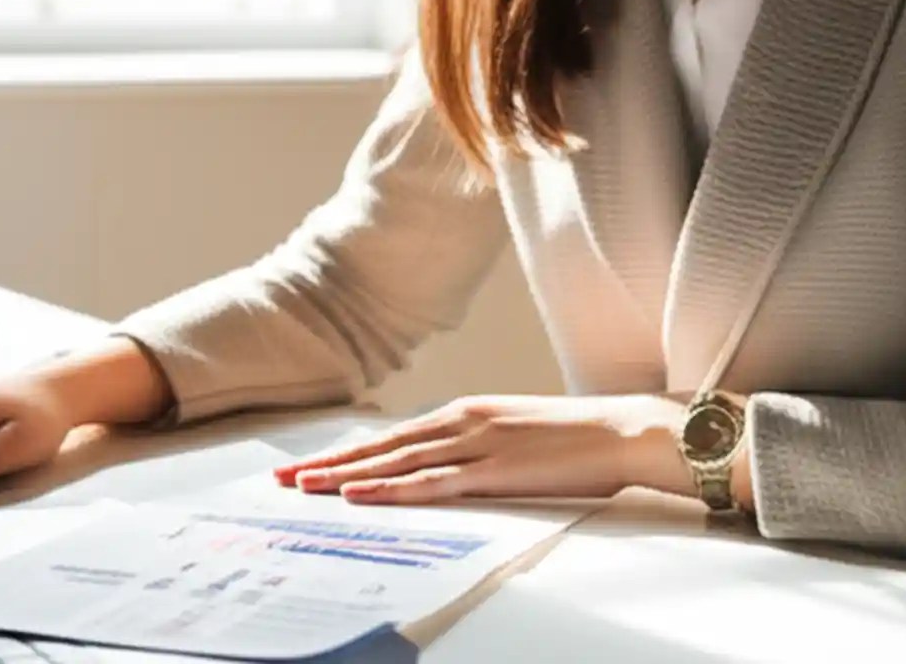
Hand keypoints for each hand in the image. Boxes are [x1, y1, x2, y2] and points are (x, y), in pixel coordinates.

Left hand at [273, 395, 697, 504]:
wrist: (621, 428)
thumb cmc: (574, 434)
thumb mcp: (514, 429)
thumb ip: (477, 440)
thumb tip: (446, 459)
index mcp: (465, 411)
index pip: (393, 436)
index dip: (349, 451)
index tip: (312, 464)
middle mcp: (461, 422)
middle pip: (382, 447)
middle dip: (329, 464)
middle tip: (284, 479)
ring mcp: (475, 444)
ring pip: (395, 462)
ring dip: (345, 476)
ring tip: (303, 489)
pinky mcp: (493, 470)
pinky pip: (432, 483)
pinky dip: (391, 489)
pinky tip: (361, 495)